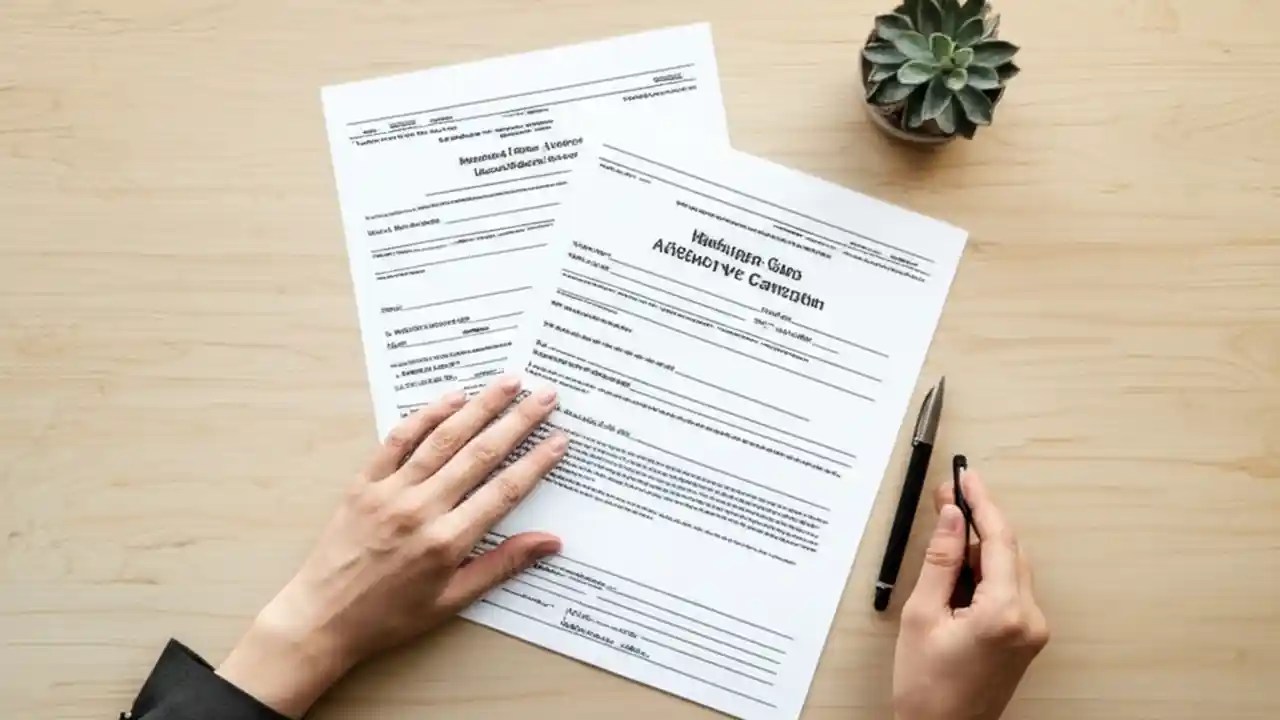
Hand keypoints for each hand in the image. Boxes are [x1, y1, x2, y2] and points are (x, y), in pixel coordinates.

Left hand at [217, 375, 565, 717]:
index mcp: (447, 541)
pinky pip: (398, 440)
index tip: (559, 439)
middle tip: (545, 396)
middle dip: (517, 422)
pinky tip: (452, 398)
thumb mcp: (452, 601)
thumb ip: (502, 565)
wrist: (322, 618)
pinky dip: (427, 415)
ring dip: (480, 406)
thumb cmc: (389, 617)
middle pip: (480, 454)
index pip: (504, 491)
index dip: (535, 462)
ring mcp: (390, 491)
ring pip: (444, 438)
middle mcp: (421, 509)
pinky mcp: (364, 483)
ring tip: (507, 382)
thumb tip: (550, 542)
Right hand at [892, 468, 1048, 719]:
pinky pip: (1010, 587)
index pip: (998, 540)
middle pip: (1008, 550)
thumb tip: (950, 517)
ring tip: (947, 525)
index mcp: (1004, 612)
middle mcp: (1029, 619)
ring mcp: (1032, 629)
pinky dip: (986, 569)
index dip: (981, 502)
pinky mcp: (1026, 636)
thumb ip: (938, 561)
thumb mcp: (921, 615)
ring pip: (1010, 567)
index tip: (965, 476)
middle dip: (978, 520)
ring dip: (980, 545)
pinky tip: (959, 562)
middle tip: (948, 495)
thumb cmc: (926, 687)